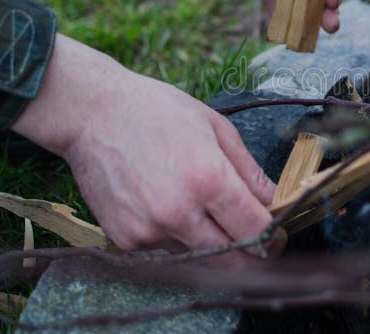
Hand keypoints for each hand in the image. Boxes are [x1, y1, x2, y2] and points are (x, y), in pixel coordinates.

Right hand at [13, 35, 275, 250]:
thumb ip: (249, 171)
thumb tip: (274, 201)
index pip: (254, 230)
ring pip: (197, 257)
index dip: (272, 238)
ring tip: (200, 209)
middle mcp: (179, 212)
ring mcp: (149, 230)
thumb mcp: (216, 128)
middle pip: (230, 258)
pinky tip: (166, 206)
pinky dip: (175, 238)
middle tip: (254, 242)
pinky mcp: (126, 240)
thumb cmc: (157, 112)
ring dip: (209, 244)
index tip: (277, 238)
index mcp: (208, 180)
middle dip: (248, 254)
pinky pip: (165, 251)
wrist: (92, 114)